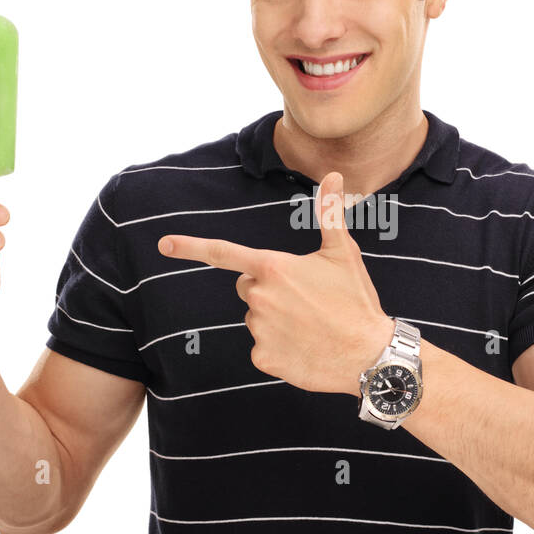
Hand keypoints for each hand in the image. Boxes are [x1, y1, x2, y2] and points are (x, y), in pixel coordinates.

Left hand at [158, 171, 392, 394]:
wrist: (368, 356)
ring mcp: (259, 329)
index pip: (224, 253)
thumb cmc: (355, 300)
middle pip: (247, 286)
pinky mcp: (263, 358)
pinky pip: (262, 347)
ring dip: (276, 319)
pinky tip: (305, 347)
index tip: (165, 244)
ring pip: (256, 317)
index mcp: (273, 267)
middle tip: (304, 299)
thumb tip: (334, 175)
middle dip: (267, 289)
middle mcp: (259, 297)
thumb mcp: (343, 254)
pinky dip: (280, 347)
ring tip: (310, 324)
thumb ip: (329, 214)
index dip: (191, 246)